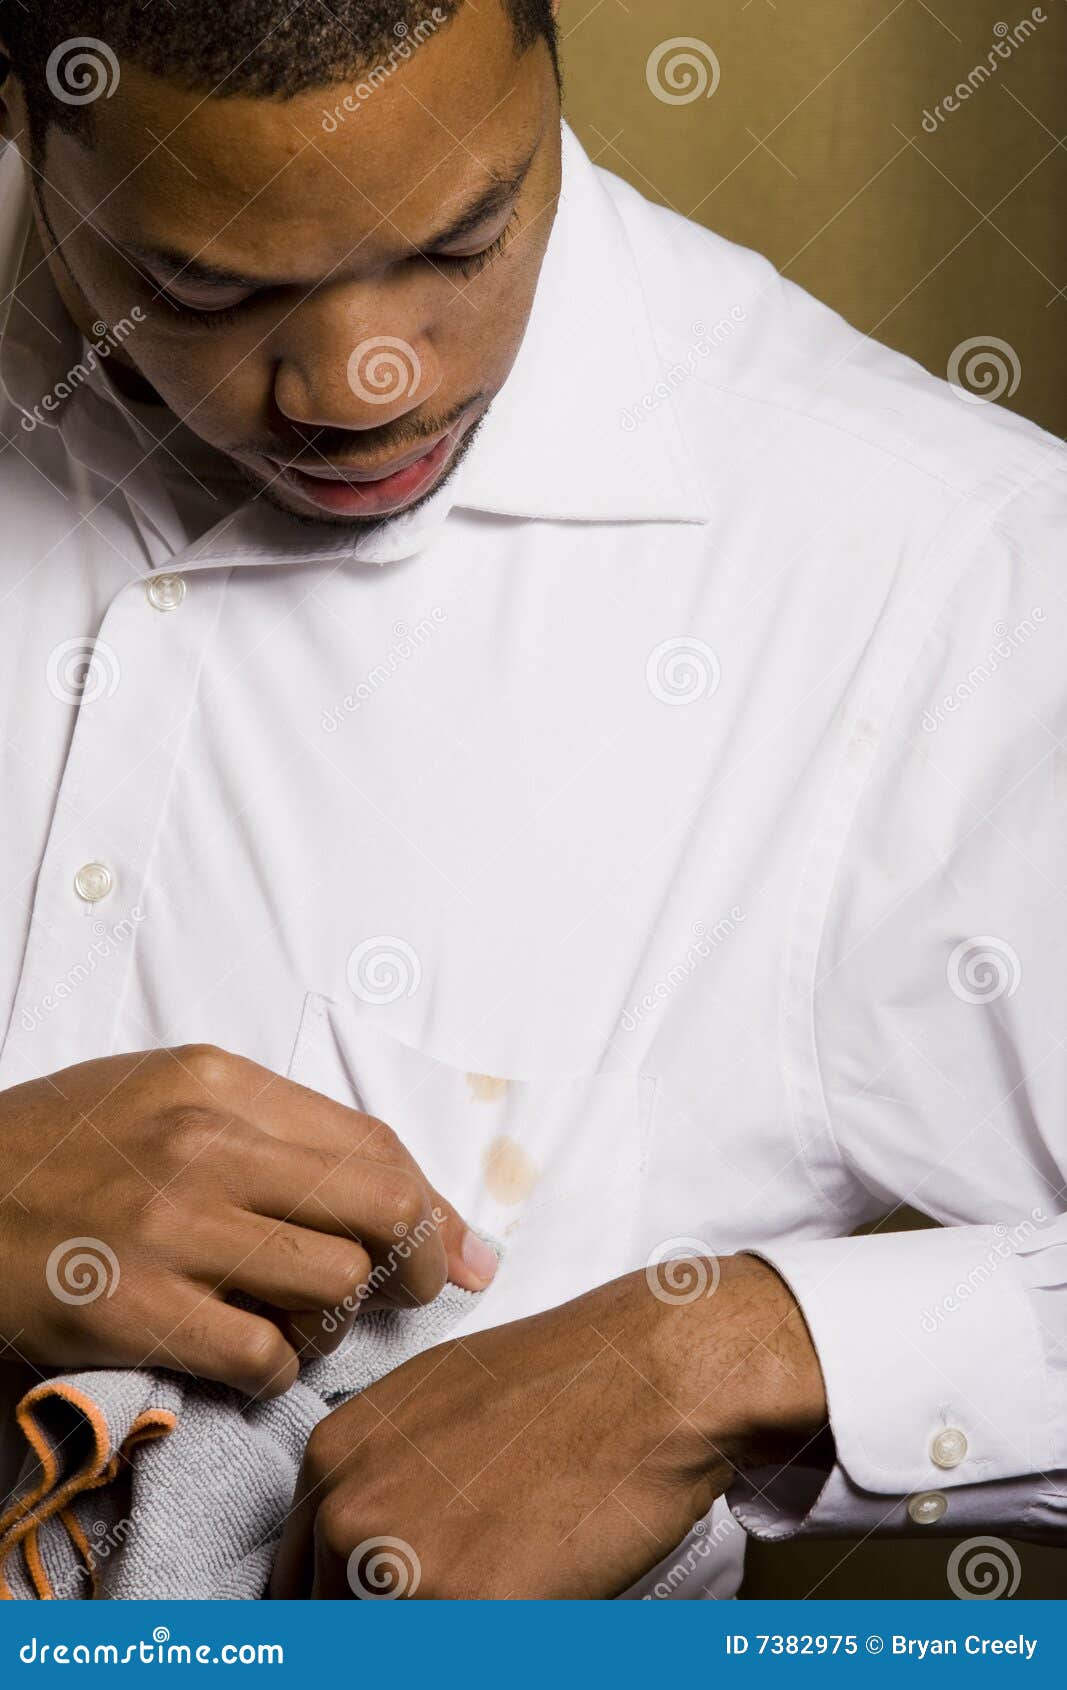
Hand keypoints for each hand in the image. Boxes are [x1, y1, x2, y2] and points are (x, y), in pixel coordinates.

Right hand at [0, 1045, 495, 1396]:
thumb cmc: (62, 1148)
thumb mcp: (164, 1093)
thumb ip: (277, 1128)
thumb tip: (399, 1187)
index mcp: (219, 1081)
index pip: (373, 1142)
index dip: (437, 1203)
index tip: (466, 1248)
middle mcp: (204, 1142)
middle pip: (379, 1205)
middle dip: (421, 1260)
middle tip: (417, 1290)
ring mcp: (170, 1225)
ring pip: (333, 1281)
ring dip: (336, 1317)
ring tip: (300, 1318)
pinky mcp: (134, 1306)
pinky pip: (265, 1351)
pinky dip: (278, 1364)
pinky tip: (252, 1353)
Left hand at [270, 1255, 827, 1597]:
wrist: (647, 1374)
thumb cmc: (561, 1382)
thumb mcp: (433, 1407)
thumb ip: (378, 1483)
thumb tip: (354, 1557)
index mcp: (331, 1458)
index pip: (296, 1580)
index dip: (344, 1608)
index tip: (389, 1604)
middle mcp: (344, 1511)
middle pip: (333, 1623)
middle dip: (392, 1620)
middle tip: (458, 1595)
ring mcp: (395, 1564)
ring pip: (384, 1643)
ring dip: (445, 1625)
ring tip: (510, 1581)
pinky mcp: (464, 1610)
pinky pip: (455, 1653)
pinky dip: (503, 1634)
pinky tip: (536, 1594)